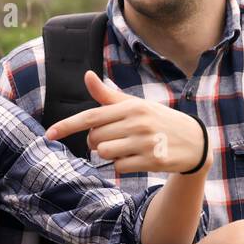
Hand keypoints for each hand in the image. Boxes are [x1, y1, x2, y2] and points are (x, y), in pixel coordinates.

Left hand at [45, 71, 210, 174]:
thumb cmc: (157, 120)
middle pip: (94, 139)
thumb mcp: (134, 105)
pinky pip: (119, 168)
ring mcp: (145, 142)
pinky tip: (136, 159)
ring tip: (126, 148)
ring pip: (104, 154)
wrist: (195, 141)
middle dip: (96, 142)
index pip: (91, 117)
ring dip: (109, 155)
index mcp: (131, 107)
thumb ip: (107, 95)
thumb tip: (86, 75)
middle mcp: (137, 123)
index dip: (67, 125)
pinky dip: (121, 166)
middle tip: (114, 139)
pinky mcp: (152, 161)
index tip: (49, 134)